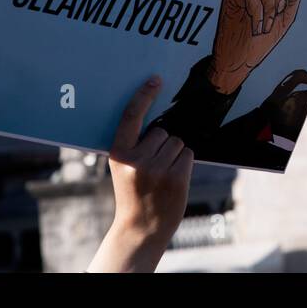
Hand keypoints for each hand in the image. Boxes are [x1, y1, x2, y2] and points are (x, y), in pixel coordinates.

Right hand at [88, 76, 192, 272]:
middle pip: (162, 132)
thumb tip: (159, 122)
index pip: (131, 117)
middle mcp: (137, 159)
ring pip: (177, 142)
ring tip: (162, 176)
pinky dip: (184, 163)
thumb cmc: (134, 193)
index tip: (155, 79)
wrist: (142, 227)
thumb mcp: (124, 167)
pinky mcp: (175, 177)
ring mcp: (157, 169)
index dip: (143, 96)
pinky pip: (187, 154)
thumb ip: (135, 145)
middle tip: (153, 169)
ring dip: (174, 155)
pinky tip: (173, 179)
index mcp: (119, 153)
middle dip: (162, 145)